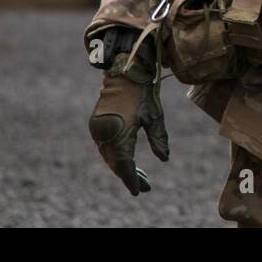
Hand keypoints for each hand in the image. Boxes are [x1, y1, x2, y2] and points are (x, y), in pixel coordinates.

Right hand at [88, 35, 168, 194]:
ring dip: (122, 168)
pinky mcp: (96, 125)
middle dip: (129, 176)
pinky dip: (116, 157)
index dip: (132, 180)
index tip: (140, 191)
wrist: (123, 70)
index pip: (125, 164)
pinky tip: (128, 161)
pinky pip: (105, 148)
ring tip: (139, 176)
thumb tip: (164, 159)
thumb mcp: (154, 115)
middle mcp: (105, 133)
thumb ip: (159, 138)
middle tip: (145, 187)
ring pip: (109, 157)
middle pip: (116, 163)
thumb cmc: (142, 91)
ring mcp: (98, 129)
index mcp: (120, 132)